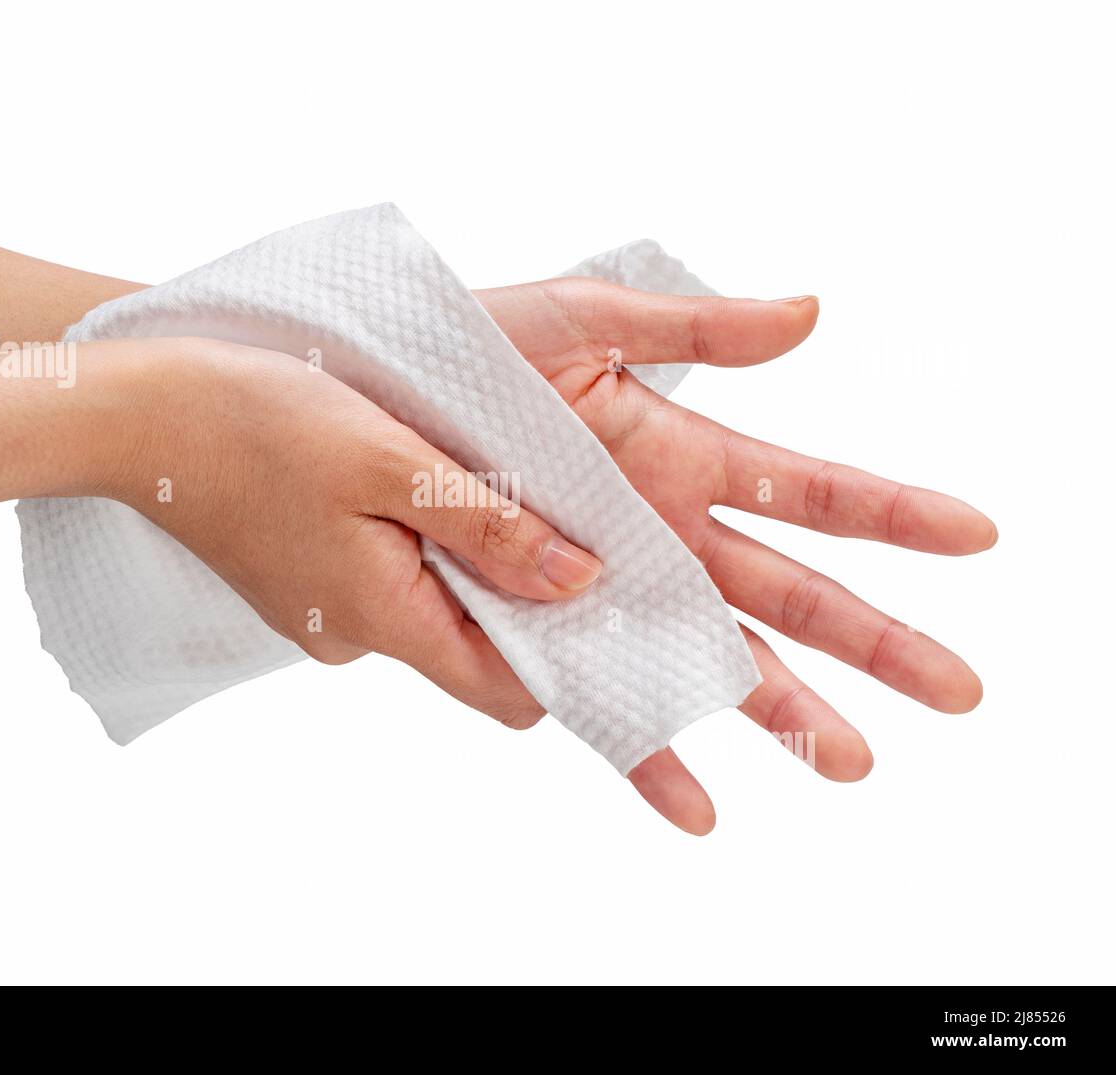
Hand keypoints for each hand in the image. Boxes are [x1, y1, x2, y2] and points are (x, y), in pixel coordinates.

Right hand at [110, 339, 604, 722]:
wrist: (138, 416)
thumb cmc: (254, 422)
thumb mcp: (390, 460)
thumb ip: (489, 526)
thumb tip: (579, 578)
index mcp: (383, 617)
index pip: (510, 689)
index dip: (574, 658)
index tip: (618, 601)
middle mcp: (357, 635)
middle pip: (481, 655)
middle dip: (535, 609)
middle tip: (576, 530)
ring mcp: (328, 614)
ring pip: (439, 614)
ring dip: (481, 569)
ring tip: (507, 494)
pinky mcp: (310, 582)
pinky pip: (394, 586)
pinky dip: (429, 551)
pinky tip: (433, 490)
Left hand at [475, 279, 996, 832]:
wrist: (370, 400)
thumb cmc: (475, 347)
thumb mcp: (582, 319)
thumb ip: (692, 326)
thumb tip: (811, 315)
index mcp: (684, 457)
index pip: (810, 491)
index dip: (893, 515)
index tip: (975, 536)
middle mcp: (666, 533)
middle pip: (790, 593)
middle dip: (874, 638)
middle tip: (956, 689)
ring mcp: (614, 587)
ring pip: (721, 658)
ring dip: (786, 710)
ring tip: (850, 761)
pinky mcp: (549, 629)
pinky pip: (608, 701)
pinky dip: (650, 754)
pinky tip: (695, 807)